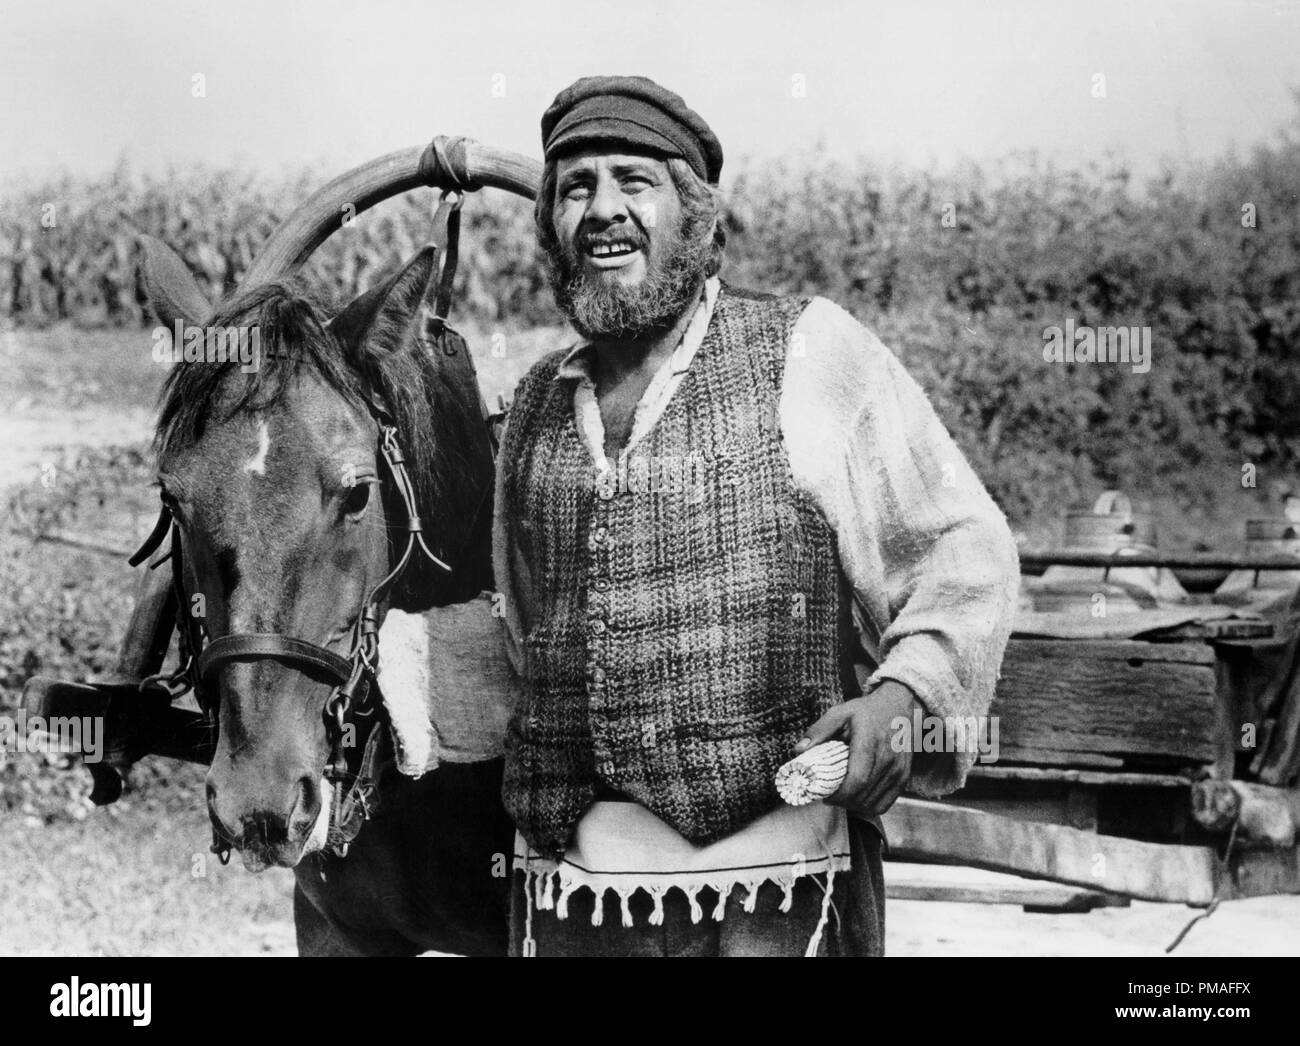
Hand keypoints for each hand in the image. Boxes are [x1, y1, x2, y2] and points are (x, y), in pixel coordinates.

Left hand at [794, 681, 919, 815]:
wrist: (898, 707)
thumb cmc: (866, 711)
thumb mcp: (839, 713)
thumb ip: (819, 731)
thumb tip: (798, 751)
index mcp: (869, 743)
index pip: (857, 780)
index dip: (839, 795)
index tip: (824, 795)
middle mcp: (888, 759)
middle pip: (863, 795)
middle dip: (842, 802)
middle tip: (829, 795)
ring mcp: (898, 770)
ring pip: (873, 803)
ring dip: (854, 805)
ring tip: (842, 795)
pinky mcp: (903, 777)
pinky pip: (885, 803)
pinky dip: (869, 806)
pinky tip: (857, 797)